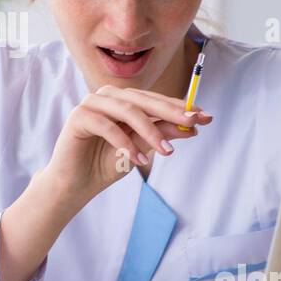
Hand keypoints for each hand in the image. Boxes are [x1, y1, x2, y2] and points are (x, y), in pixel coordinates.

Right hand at [44, 85, 212, 200]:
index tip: (205, 118)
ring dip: (150, 131)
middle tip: (192, 124)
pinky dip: (126, 143)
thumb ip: (160, 134)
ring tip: (166, 152)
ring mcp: (91, 103)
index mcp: (122, 100)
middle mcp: (107, 96)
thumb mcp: (140, 149)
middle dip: (171, 113)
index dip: (180, 108)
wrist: (74, 185)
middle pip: (143, 100)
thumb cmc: (105, 164)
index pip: (155, 100)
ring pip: (128, 110)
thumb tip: (191, 128)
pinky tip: (139, 160)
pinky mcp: (79, 117)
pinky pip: (108, 126)